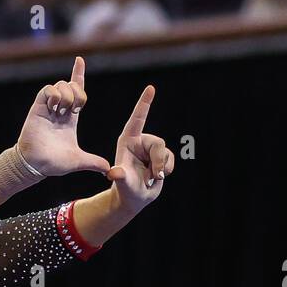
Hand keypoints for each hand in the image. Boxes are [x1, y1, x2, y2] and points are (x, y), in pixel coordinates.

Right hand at [15, 55, 114, 178]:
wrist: (36, 164)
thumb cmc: (54, 163)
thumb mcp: (78, 161)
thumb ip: (94, 162)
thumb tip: (109, 169)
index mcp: (70, 117)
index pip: (76, 91)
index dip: (78, 74)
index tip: (79, 60)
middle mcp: (59, 110)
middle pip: (71, 85)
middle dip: (78, 92)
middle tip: (76, 108)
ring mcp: (48, 107)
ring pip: (61, 85)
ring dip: (67, 94)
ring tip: (63, 109)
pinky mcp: (38, 107)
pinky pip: (48, 89)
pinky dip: (54, 94)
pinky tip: (55, 106)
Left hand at [105, 84, 173, 214]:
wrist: (133, 198)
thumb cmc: (125, 189)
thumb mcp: (122, 182)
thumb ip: (120, 176)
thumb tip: (114, 174)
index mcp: (127, 140)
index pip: (137, 119)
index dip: (144, 103)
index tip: (151, 88)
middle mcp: (140, 141)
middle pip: (158, 143)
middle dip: (158, 161)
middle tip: (153, 176)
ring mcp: (151, 149)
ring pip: (166, 152)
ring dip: (161, 168)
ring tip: (150, 178)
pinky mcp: (161, 156)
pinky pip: (171, 159)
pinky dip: (166, 170)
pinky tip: (157, 177)